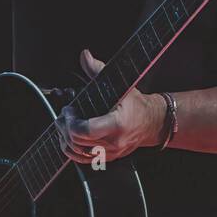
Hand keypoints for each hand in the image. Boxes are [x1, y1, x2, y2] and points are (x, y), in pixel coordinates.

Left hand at [54, 49, 165, 164]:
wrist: (152, 122)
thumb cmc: (136, 104)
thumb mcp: (120, 85)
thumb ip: (98, 71)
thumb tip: (85, 56)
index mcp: (117, 124)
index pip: (86, 130)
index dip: (72, 122)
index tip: (70, 110)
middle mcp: (114, 142)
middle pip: (79, 142)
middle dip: (65, 127)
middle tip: (64, 115)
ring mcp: (111, 152)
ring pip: (79, 153)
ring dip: (66, 139)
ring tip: (64, 125)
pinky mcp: (108, 157)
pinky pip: (85, 159)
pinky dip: (73, 151)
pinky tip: (69, 139)